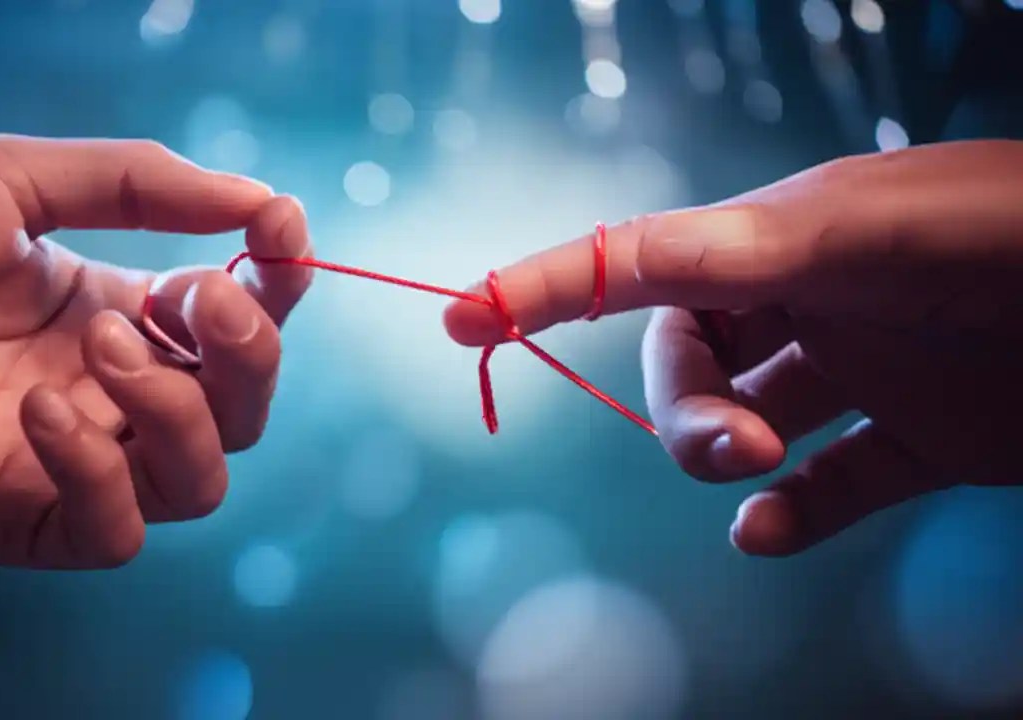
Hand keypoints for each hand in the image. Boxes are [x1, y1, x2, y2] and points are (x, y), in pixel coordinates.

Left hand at [0, 135, 312, 567]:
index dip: (282, 287)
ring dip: (175, 410)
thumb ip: (141, 183)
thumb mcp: (23, 176)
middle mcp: (114, 395)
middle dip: (246, 354)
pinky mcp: (18, 518)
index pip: (243, 325)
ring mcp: (72, 461)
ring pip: (200, 484)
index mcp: (126, 315)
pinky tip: (35, 410)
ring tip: (92, 346)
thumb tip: (263, 198)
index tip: (280, 234)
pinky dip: (99, 475)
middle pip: (243, 412)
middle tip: (183, 296)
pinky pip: (113, 534)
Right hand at [444, 140, 1022, 556]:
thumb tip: (612, 259)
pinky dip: (797, 513)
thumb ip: (738, 249)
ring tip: (755, 474)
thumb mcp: (864, 232)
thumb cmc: (1012, 238)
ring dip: (724, 452)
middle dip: (678, 402)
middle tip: (729, 446)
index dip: (544, 286)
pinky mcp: (928, 438)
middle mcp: (817, 297)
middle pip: (691, 355)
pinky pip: (837, 482)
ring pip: (752, 415)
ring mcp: (871, 369)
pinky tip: (776, 530)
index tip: (460, 321)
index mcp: (788, 233)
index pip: (640, 257)